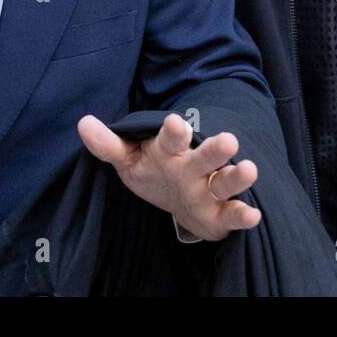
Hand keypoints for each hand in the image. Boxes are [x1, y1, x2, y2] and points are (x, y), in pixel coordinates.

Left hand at [77, 112, 261, 240]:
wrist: (180, 203)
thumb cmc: (155, 173)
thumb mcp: (129, 159)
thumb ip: (109, 145)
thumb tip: (83, 122)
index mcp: (171, 151)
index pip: (172, 139)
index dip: (175, 132)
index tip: (176, 122)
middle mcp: (194, 167)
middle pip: (206, 156)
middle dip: (215, 150)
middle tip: (228, 141)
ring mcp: (209, 189)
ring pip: (225, 181)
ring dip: (236, 177)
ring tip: (249, 169)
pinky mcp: (219, 214)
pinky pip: (232, 213)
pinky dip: (243, 213)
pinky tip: (253, 214)